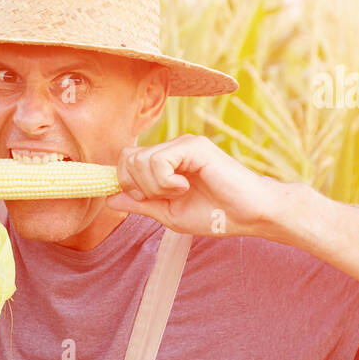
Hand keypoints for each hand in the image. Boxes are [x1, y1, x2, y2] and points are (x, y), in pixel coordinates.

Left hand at [105, 134, 282, 236]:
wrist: (249, 214)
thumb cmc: (214, 214)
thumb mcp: (168, 214)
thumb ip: (140, 204)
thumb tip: (109, 198)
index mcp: (164, 162)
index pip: (126, 160)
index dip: (124, 182)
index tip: (142, 199)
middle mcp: (171, 148)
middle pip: (127, 157)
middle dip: (136, 185)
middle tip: (163, 196)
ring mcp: (183, 144)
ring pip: (140, 159)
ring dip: (154, 186)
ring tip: (180, 192)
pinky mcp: (194, 146)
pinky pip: (158, 160)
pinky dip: (165, 181)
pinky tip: (185, 186)